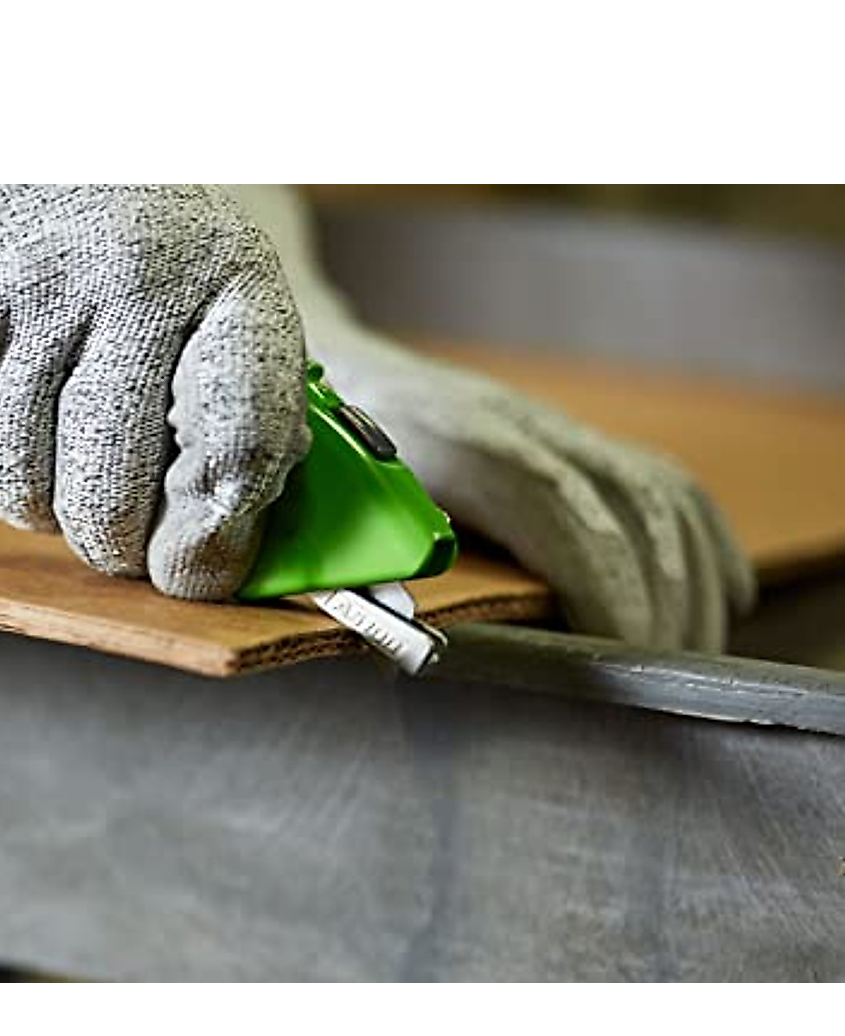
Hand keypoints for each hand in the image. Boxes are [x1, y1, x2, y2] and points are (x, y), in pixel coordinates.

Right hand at [0, 185, 308, 599]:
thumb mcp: (211, 273)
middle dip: (115, 541)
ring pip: (18, 494)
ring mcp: (6, 306)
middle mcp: (114, 288)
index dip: (219, 536)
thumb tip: (233, 522)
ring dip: (38, 496)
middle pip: (107, 502)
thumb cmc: (113, 219)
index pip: (238, 444)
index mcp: (215, 276)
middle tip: (116, 523)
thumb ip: (240, 391)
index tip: (199, 566)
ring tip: (50, 434)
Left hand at [229, 186, 756, 649]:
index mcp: (454, 442)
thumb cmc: (312, 443)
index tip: (623, 657)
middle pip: (627, 509)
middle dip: (660, 603)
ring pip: (654, 494)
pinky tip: (723, 590)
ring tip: (696, 655)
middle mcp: (516, 426)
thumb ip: (350, 570)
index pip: (562, 512)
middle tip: (666, 683)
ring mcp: (546, 426)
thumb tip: (391, 651)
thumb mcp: (315, 502)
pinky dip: (701, 537)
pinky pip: (658, 478)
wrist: (320, 353)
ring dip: (691, 578)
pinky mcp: (560, 436)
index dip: (605, 585)